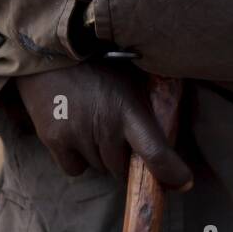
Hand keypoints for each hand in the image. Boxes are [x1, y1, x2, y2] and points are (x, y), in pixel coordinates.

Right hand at [15, 63, 192, 189]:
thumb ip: (147, 104)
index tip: (183, 182)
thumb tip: (170, 130)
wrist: (49, 49)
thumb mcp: (131, 76)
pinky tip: (74, 132)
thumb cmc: (98, 61)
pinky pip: (75, 168)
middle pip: (123, 168)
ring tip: (92, 124)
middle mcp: (104, 126)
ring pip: (99, 168)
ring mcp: (77, 134)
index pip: (155, 152)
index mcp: (129, 109)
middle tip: (119, 135)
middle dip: (125, 160)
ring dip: (101, 156)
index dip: (171, 173)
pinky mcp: (53, 139)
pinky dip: (77, 158)